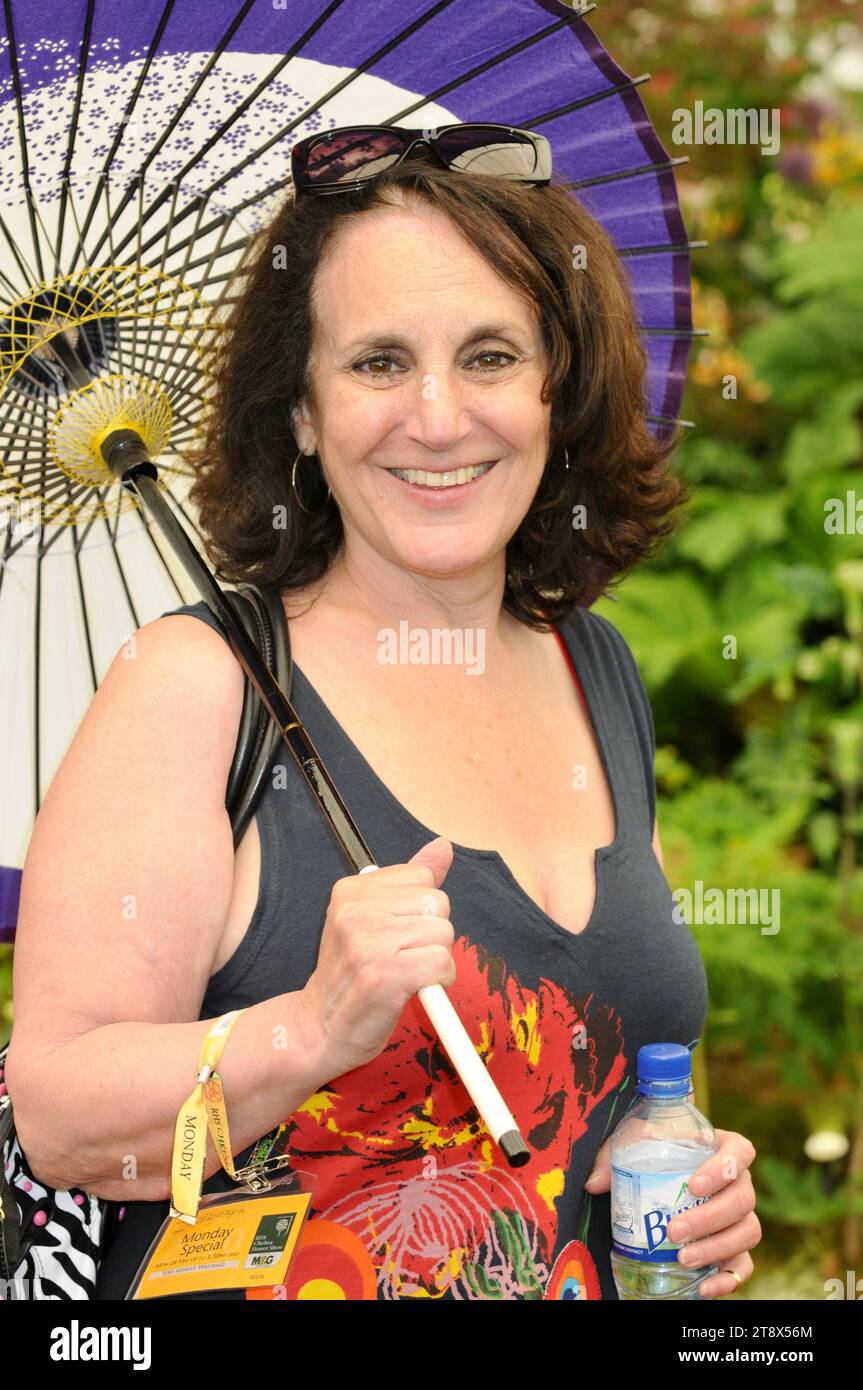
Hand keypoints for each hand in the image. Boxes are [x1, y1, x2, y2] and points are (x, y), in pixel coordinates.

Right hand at [302, 836, 455, 1079]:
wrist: (318, 1028)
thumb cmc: (352, 973)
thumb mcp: (372, 918)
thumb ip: (409, 882)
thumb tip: (443, 846)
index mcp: (351, 890)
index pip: (422, 876)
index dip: (421, 909)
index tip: (396, 933)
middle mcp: (355, 911)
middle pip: (437, 903)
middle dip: (431, 933)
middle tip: (401, 957)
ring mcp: (368, 943)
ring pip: (443, 933)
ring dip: (436, 959)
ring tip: (405, 974)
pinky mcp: (385, 976)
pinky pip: (442, 963)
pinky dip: (439, 981)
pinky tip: (413, 990)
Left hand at [585, 1127, 759, 1297]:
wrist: (658, 1169)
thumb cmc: (652, 1148)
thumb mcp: (634, 1141)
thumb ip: (613, 1156)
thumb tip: (593, 1184)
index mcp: (723, 1147)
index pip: (740, 1152)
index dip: (724, 1169)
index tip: (693, 1185)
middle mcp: (740, 1182)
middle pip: (743, 1199)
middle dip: (709, 1218)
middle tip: (674, 1231)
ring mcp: (741, 1216)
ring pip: (747, 1233)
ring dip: (717, 1248)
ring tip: (682, 1258)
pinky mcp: (736, 1246)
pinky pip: (743, 1265)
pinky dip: (728, 1279)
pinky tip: (704, 1288)